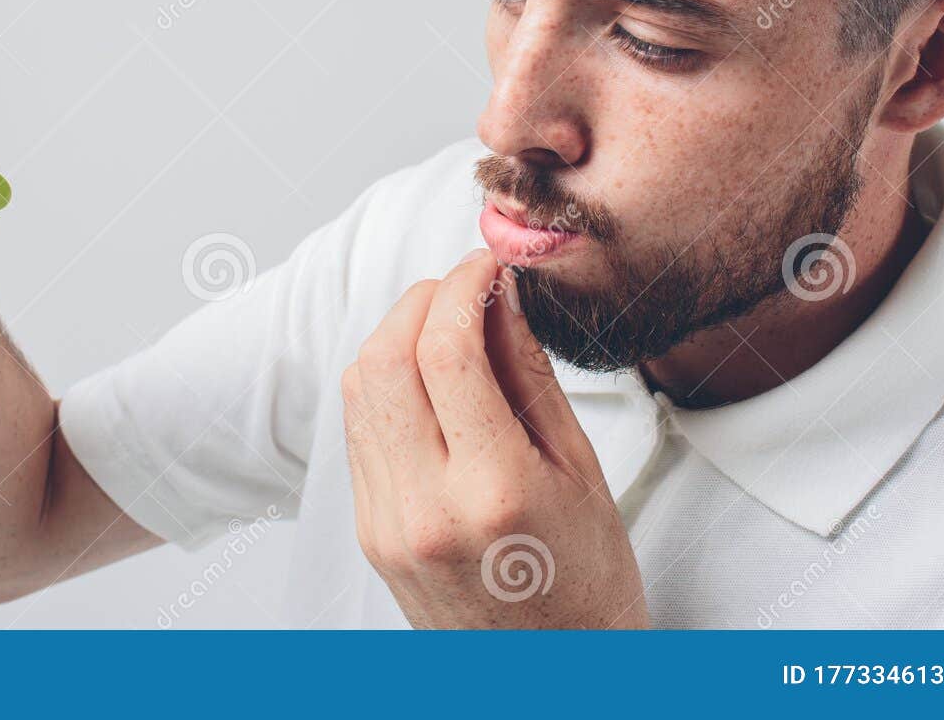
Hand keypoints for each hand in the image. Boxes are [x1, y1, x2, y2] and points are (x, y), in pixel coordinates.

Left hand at [341, 250, 648, 628]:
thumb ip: (528, 374)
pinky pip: (358, 430)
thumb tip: (498, 295)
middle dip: (420, 301)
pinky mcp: (369, 531)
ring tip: (448, 327)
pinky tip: (427, 379)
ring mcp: (386, 523)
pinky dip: (385, 384)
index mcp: (493, 491)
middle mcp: (425, 508)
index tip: (486, 266)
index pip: (446, 352)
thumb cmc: (585, 578)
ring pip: (358, 389)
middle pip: (383, 359)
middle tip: (463, 287)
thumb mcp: (580, 468)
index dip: (462, 286)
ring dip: (396, 336)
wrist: (551, 676)